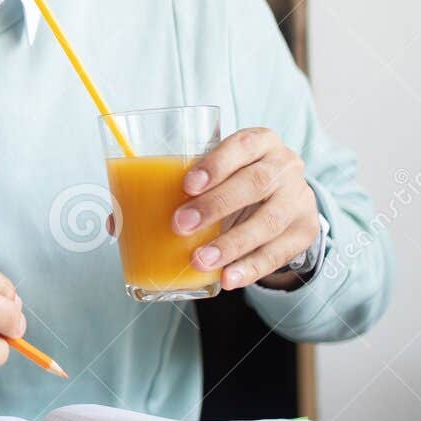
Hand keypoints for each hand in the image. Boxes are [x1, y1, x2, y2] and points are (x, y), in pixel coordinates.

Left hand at [175, 127, 319, 290]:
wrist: (283, 199)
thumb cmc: (234, 181)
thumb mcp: (215, 173)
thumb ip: (174, 186)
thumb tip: (117, 219)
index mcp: (260, 142)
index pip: (243, 145)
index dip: (216, 164)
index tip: (187, 185)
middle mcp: (285, 166)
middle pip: (255, 183)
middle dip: (215, 206)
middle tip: (180, 225)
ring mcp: (298, 200)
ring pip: (268, 222)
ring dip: (231, 245)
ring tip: (199, 260)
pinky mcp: (303, 232)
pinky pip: (278, 253)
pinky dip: (250, 268)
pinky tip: (227, 279)